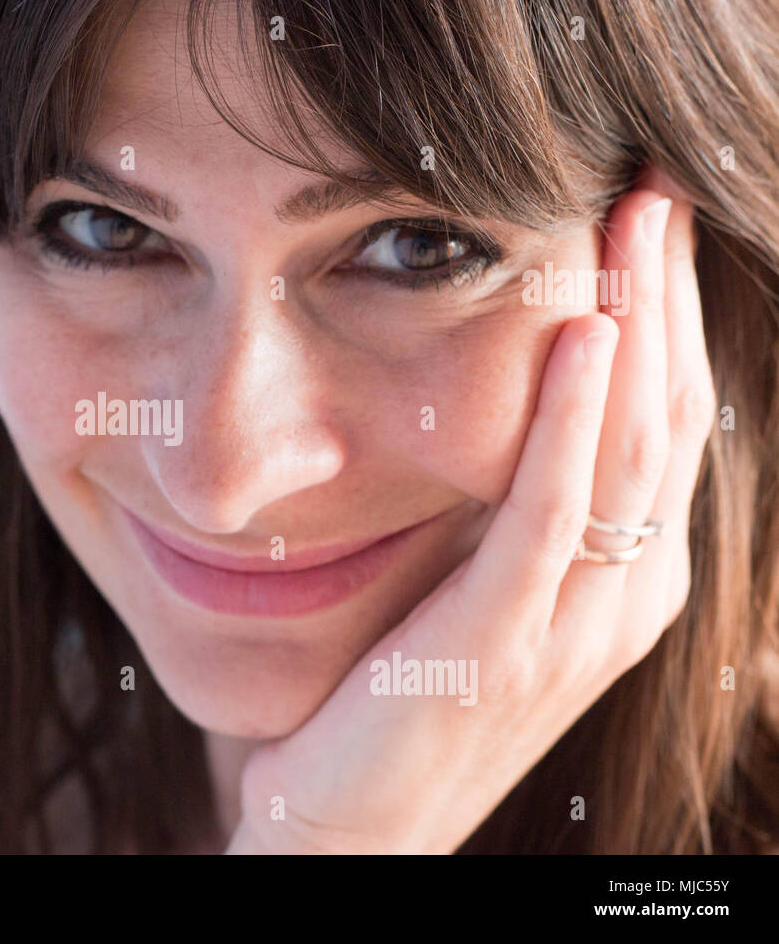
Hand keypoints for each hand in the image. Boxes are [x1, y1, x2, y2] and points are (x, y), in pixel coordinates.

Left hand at [226, 173, 714, 853]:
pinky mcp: (498, 644)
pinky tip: (580, 336)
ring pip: (625, 455)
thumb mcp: (477, 589)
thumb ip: (508, 511)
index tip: (645, 224)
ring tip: (630, 225)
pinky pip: (548, 517)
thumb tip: (506, 398)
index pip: (661, 429)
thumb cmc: (406, 700)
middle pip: (663, 424)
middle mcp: (619, 602)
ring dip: (636, 329)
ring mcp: (569, 628)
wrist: (351, 828)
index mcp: (618, 585)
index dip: (667, 321)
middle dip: (665, 301)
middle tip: (654, 190)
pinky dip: (569, 424)